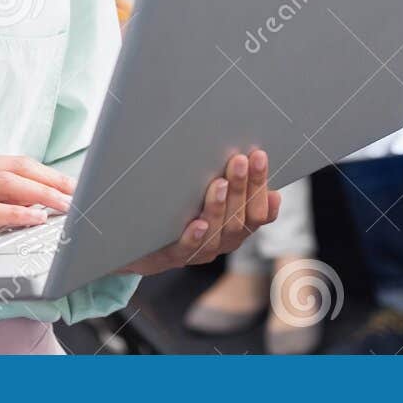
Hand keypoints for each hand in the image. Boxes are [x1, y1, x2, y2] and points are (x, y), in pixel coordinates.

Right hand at [0, 154, 75, 258]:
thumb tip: (10, 205)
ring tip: (68, 206)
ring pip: (7, 183)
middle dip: (55, 180)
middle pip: (18, 167)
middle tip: (82, 194)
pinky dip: (14, 212)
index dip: (47, 172)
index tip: (73, 184)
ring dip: (43, 194)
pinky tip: (33, 218)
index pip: (15, 162)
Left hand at [120, 149, 281, 275]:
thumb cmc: (181, 209)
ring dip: (219, 206)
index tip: (259, 156)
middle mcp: (223, 240)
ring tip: (219, 182)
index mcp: (237, 226)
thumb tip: (238, 146)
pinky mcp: (174, 256)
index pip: (258, 210)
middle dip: (242, 187)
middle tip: (239, 159)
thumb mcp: (205, 192)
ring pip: (217, 233)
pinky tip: (197, 223)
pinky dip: (195, 236)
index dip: (260, 184)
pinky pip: (187, 249)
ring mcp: (200, 250)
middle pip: (240, 219)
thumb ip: (224, 177)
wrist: (142, 244)